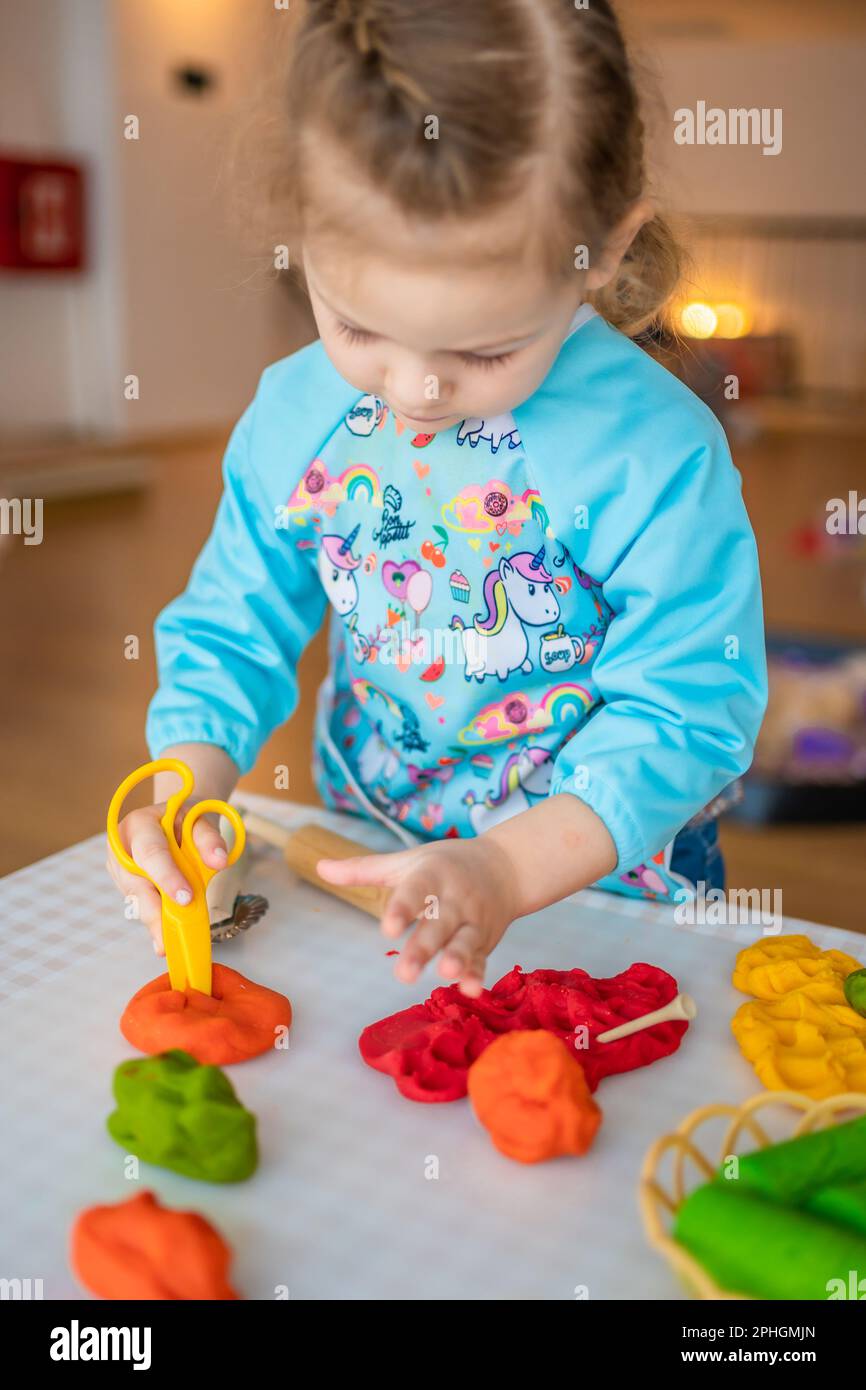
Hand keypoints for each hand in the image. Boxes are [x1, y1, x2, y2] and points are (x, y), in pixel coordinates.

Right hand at [106, 802, 226, 953]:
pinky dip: (155, 922)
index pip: (151, 853)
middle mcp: (122, 849)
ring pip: (137, 901)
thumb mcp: (199, 820)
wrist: (172, 821)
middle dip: (154, 912)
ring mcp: (121, 871)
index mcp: (139, 825)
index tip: (185, 898)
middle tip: (168, 938)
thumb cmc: (185, 820)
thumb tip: (219, 861)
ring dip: (154, 923)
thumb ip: (209, 838)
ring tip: (167, 945)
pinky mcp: (128, 888)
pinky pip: (142, 907)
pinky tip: (163, 940)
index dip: (167, 877)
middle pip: (137, 885)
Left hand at [316, 838, 517, 995]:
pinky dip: (478, 974)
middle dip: (423, 947)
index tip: (387, 928)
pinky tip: (471, 990)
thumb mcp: (406, 861)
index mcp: (432, 875)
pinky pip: (482, 959)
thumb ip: (363, 869)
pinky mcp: (485, 941)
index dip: (403, 909)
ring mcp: (472, 921)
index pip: (417, 891)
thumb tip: (319, 867)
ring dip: (457, 959)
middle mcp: (454, 899)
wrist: (506, 866)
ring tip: (445, 974)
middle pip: (438, 924)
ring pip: (464, 942)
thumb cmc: (446, 865)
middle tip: (404, 973)